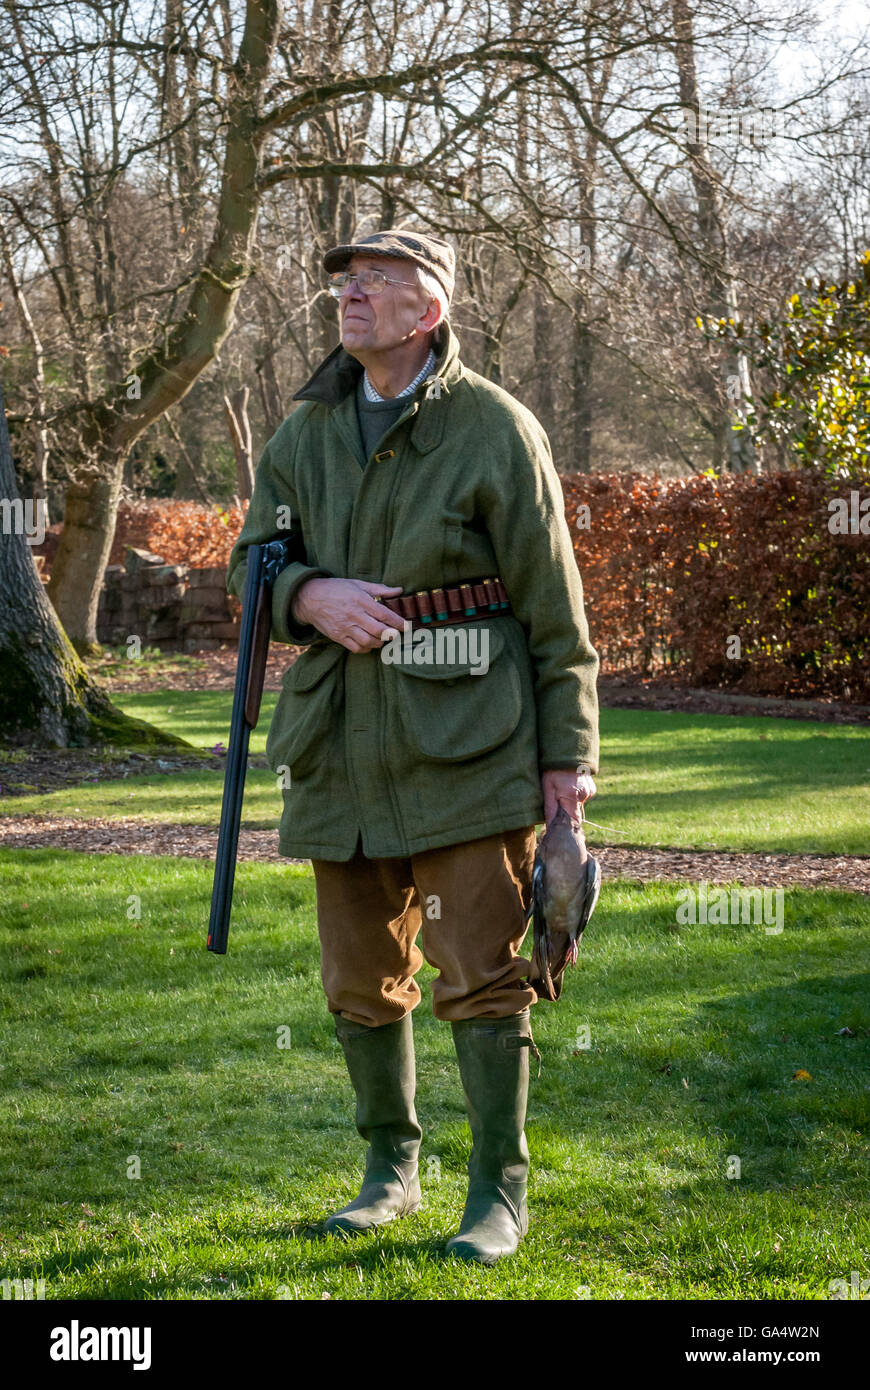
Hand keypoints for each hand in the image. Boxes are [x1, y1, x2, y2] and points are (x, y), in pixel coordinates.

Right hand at [292, 577, 406, 653]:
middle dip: (391, 635)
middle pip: (379, 630)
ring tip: (383, 638)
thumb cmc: (336, 589)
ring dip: (379, 642)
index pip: (384, 614)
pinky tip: (370, 643)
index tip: (407, 626)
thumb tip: (399, 590)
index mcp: (360, 600)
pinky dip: (366, 649)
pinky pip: (356, 648)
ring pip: (368, 641)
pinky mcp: (338, 636)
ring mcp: (345, 627)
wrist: (310, 598)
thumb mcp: (357, 584)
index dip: (398, 622)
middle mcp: (353, 615)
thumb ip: (379, 589)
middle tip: (396, 634)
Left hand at [542, 767, 596, 825]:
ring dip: (571, 803)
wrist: (566, 752)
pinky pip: (583, 798)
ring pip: (579, 806)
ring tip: (562, 791)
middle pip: (576, 814)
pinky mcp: (592, 788)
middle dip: (567, 812)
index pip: (574, 821)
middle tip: (556, 802)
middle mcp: (585, 795)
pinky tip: (569, 787)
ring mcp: (590, 792)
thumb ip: (550, 809)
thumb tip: (550, 827)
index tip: (560, 827)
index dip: (567, 826)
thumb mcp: (547, 788)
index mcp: (573, 797)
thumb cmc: (553, 770)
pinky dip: (576, 796)